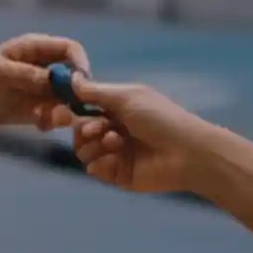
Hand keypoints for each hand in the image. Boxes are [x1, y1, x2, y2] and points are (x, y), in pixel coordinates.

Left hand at [0, 34, 88, 127]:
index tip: (82, 81)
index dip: (80, 61)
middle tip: (65, 107)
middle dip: (76, 92)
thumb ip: (25, 73)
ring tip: (43, 118)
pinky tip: (40, 124)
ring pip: (74, 96)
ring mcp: (53, 85)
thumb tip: (53, 78)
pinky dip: (56, 120)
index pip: (70, 47)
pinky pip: (65, 113)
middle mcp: (51, 64)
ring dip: (64, 110)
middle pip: (78, 72)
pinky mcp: (52, 105)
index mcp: (38, 47)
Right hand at [70, 80, 216, 193]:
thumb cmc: (159, 118)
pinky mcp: (118, 175)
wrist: (186, 153)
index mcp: (117, 109)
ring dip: (94, 145)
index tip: (65, 109)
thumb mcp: (126, 97)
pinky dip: (100, 163)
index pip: (84, 108)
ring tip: (115, 143)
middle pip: (79, 131)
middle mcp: (113, 130)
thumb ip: (95, 91)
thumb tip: (71, 77)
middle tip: (100, 129)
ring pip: (83, 151)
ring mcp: (115, 154)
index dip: (73, 109)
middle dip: (84, 129)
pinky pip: (94, 169)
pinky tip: (115, 159)